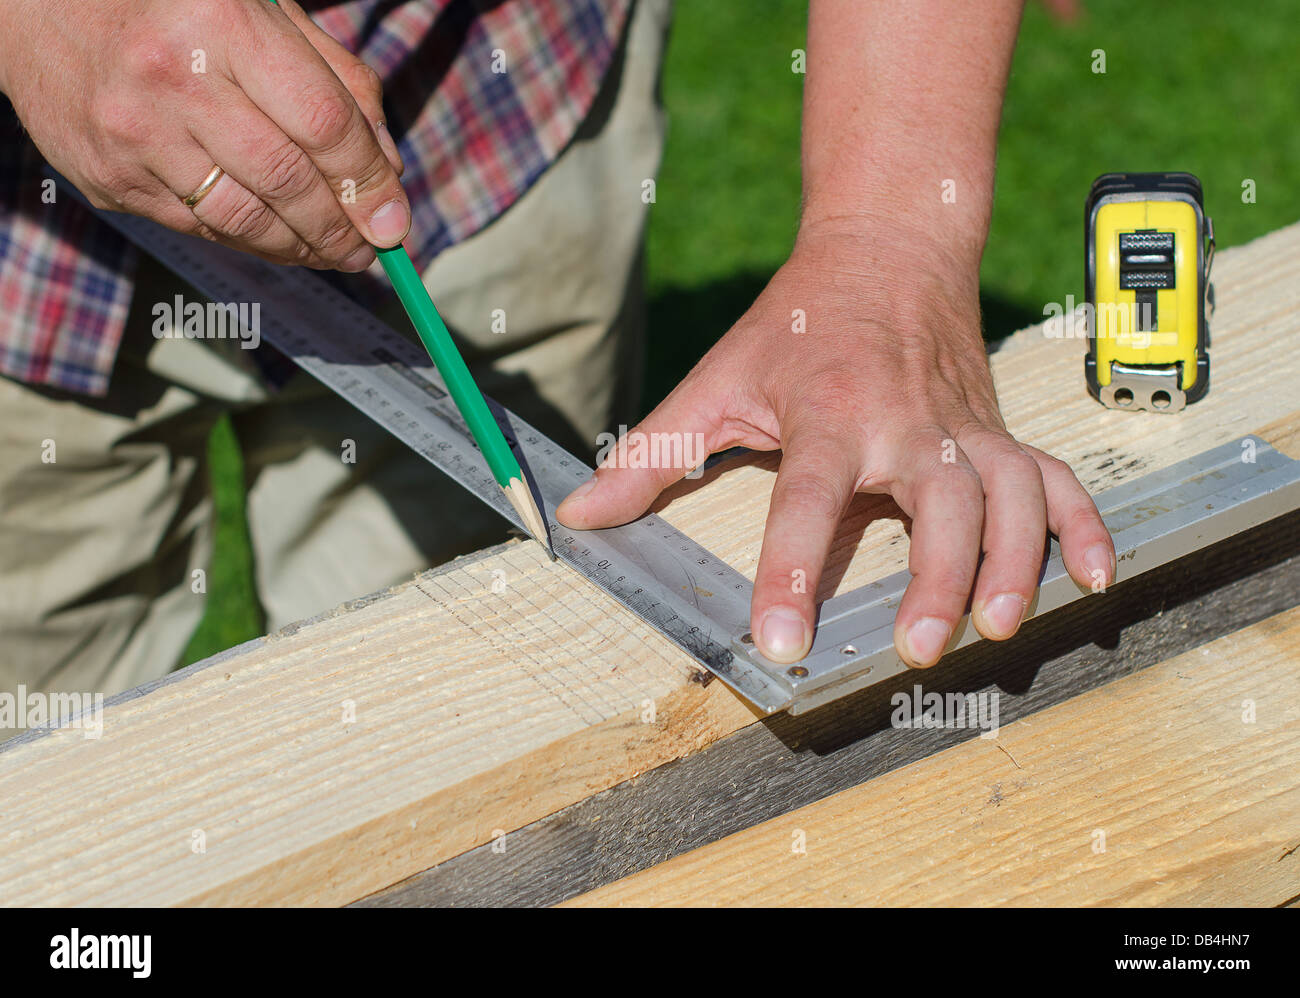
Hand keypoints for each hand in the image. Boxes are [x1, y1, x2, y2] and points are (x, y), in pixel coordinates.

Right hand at [0, 0, 406, 270]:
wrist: (33, 4)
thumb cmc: (171, 4)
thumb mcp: (263, 11)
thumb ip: (335, 81)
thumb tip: (386, 169)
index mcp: (223, 20)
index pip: (322, 123)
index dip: (369, 181)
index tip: (394, 220)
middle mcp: (175, 78)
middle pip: (287, 181)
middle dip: (341, 228)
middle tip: (371, 249)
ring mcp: (135, 133)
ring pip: (245, 219)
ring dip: (303, 248)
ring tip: (334, 252)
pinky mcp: (109, 176)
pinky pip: (200, 228)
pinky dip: (252, 242)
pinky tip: (279, 240)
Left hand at [556, 223, 1115, 666]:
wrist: (886, 250)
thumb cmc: (796, 326)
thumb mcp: (716, 380)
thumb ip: (652, 452)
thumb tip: (580, 515)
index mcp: (828, 412)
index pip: (807, 497)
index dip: (791, 568)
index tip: (781, 638)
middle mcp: (906, 420)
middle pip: (937, 498)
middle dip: (934, 575)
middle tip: (916, 648)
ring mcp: (965, 425)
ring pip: (1009, 492)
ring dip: (1013, 559)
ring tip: (998, 626)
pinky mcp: (1001, 430)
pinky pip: (1057, 477)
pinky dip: (1084, 525)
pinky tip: (1093, 577)